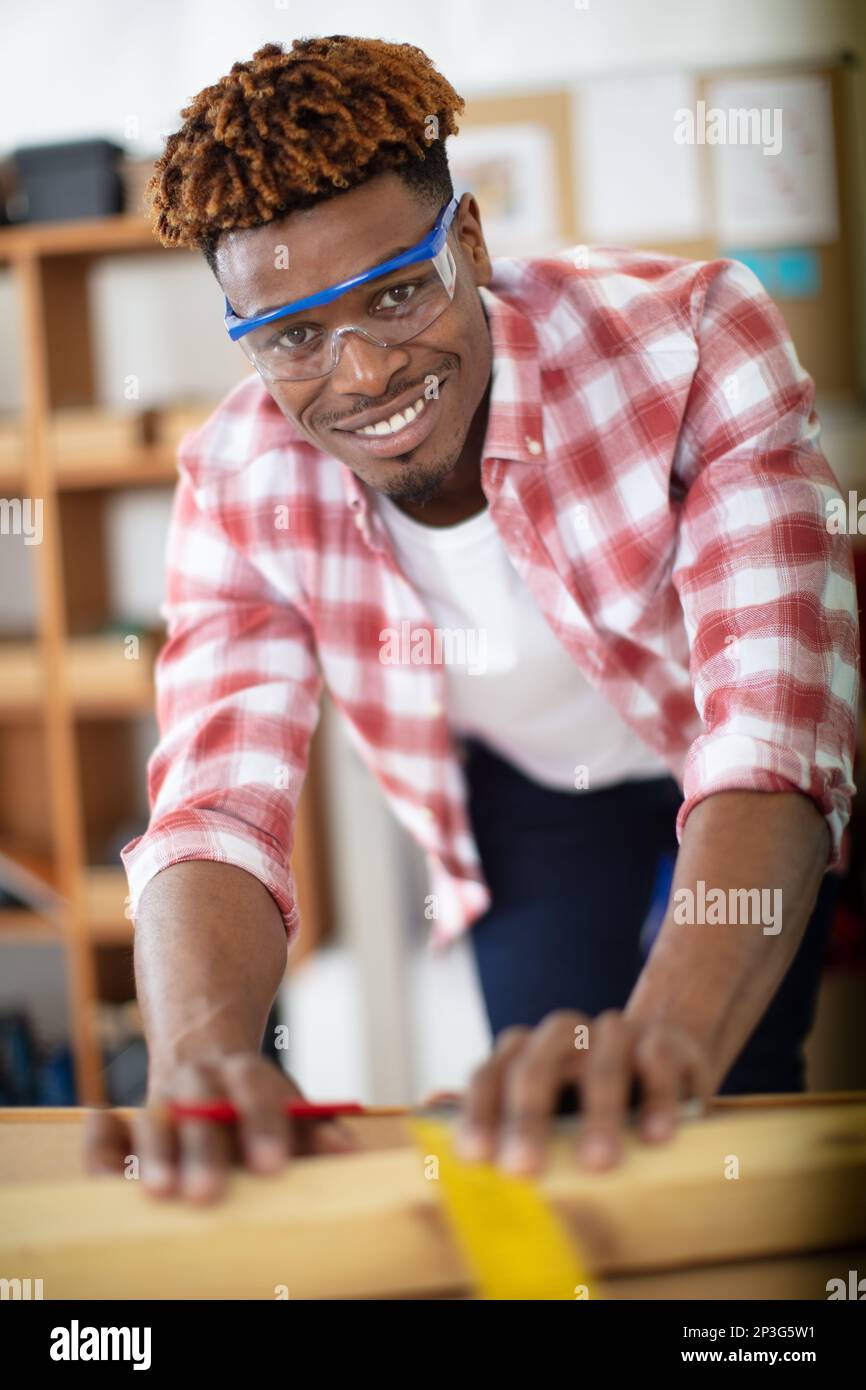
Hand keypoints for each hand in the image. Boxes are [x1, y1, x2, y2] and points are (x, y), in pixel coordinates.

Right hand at [84, 1053, 359, 1202]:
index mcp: (245, 1074)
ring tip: (160, 1193)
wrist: (203, 1051)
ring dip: (156, 1155)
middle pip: (201, 1108)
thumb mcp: (288, 1104)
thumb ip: (315, 1130)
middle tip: (208, 1193)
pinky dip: (100, 1150)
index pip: (257, 1091)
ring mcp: (159, 1101)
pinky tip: (108, 1181)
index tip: (273, 1166)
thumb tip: (348, 1153)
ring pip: (153, 1120)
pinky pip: (104, 1133)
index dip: (264, 1126)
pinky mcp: (126, 1123)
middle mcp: (199, 1083)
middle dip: (204, 1150)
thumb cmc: (253, 1101)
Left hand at [456, 1010, 711, 1173]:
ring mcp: (616, 1034)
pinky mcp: (666, 1043)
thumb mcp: (545, 1111)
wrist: (663, 1059)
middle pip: (536, 1066)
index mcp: (525, 1052)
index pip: (491, 1074)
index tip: (475, 1157)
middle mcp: (564, 1037)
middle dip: (527, 1119)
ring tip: (599, 1164)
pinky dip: (657, 1096)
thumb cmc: (589, 1100)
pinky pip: (658, 1059)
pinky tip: (655, 1135)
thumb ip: (493, 1111)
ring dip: (599, 1114)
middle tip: (524, 1169)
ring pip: (601, 1064)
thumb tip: (426, 1105)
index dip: (480, 1113)